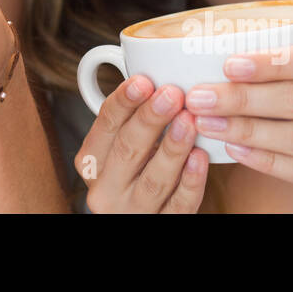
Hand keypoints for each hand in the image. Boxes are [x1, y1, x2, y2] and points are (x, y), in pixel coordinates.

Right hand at [73, 75, 207, 212]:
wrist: (138, 216)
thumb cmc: (135, 170)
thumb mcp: (120, 144)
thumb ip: (129, 116)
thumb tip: (154, 66)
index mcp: (91, 160)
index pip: (104, 125)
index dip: (123, 100)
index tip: (143, 79)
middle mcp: (105, 188)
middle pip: (127, 150)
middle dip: (150, 119)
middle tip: (172, 94)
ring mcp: (132, 211)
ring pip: (154, 179)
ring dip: (173, 147)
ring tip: (190, 120)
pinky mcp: (161, 226)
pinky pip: (179, 205)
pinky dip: (191, 181)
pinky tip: (201, 157)